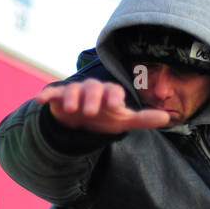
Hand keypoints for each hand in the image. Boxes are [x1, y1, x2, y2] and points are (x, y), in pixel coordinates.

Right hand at [36, 79, 170, 134]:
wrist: (80, 120)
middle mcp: (92, 90)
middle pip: (93, 88)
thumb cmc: (105, 117)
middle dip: (92, 98)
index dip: (114, 96)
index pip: (113, 91)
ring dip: (72, 97)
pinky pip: (52, 93)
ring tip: (73, 108)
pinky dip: (47, 94)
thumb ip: (143, 118)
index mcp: (109, 93)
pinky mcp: (58, 98)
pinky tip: (42, 99)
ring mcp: (74, 93)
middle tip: (91, 111)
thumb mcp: (124, 120)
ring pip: (73, 90)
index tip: (115, 104)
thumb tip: (167, 118)